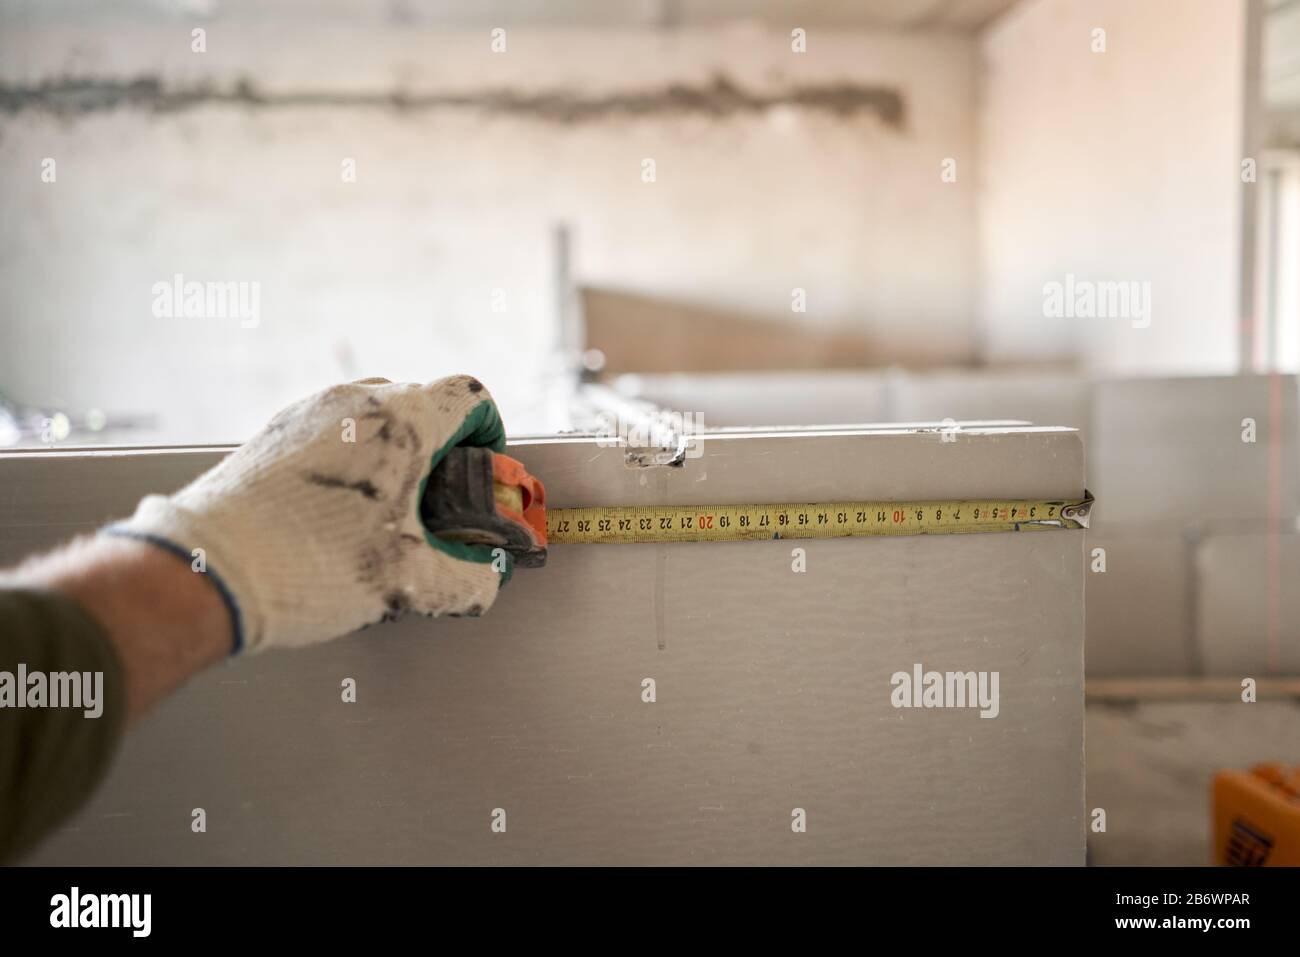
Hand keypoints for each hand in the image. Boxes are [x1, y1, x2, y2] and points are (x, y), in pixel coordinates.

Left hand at [108, 375, 512, 652]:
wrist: (206, 571)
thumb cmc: (310, 566)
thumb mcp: (410, 583)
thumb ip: (470, 579)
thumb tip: (487, 576)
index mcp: (403, 421)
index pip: (472, 397)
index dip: (490, 434)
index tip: (484, 470)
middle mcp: (358, 400)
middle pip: (425, 404)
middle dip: (446, 449)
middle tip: (444, 502)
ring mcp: (310, 411)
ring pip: (377, 415)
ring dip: (398, 453)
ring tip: (391, 511)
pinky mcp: (274, 431)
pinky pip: (335, 430)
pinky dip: (355, 459)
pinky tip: (342, 513)